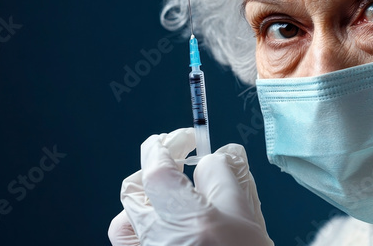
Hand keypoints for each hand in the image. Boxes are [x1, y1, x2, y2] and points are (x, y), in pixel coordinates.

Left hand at [108, 128, 272, 245]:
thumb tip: (213, 154)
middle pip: (134, 189)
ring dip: (142, 203)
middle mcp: (155, 240)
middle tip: (180, 162)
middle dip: (154, 169)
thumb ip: (226, 179)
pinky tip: (162, 232)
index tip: (189, 137)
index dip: (172, 142)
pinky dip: (140, 231)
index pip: (158, 164)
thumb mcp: (247, 219)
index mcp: (185, 219)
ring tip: (169, 201)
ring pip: (124, 221)